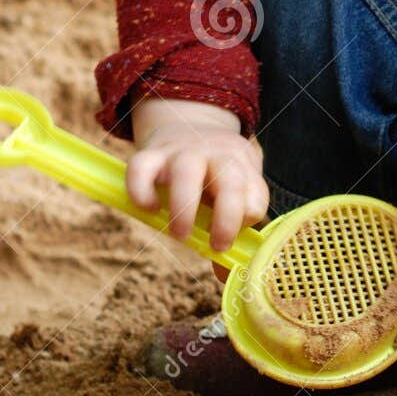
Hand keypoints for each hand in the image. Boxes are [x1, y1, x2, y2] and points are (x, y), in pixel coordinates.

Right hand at [126, 96, 267, 255]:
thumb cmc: (216, 171)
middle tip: (216, 246)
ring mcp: (183, 152)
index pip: (255, 195)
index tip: (231, 239)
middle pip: (230, 179)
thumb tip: (224, 274)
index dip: (246, 220)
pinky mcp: (152, 153)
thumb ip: (232, 226)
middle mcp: (216, 156)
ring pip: (186, 170)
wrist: (189, 121)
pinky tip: (149, 209)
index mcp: (242, 167)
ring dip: (184, 207)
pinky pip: (141, 167)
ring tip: (180, 234)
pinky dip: (141, 191)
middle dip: (227, 217)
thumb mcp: (235, 187)